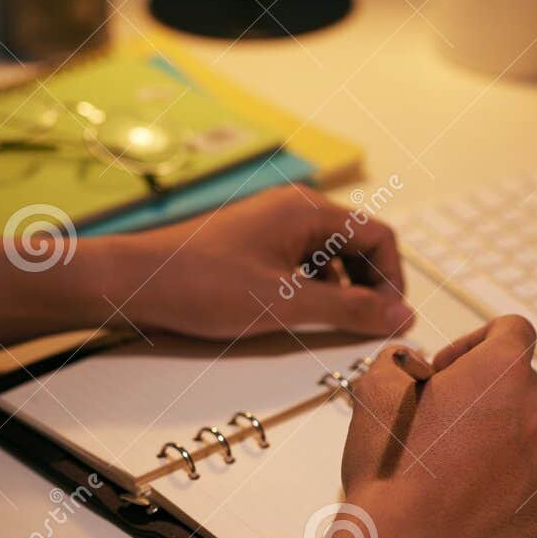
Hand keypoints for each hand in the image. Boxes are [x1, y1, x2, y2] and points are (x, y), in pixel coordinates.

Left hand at [103, 184, 414, 339]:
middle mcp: (294, 210)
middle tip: (368, 327)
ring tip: (329, 325)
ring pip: (329, 257)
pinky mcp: (253, 244)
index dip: (393, 279)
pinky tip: (296, 315)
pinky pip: (301, 263)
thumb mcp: (287, 304)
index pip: (378, 236)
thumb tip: (402, 316)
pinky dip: (311, 289)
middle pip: (357, 244)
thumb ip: (350, 311)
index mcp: (308, 210)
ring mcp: (272, 225)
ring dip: (341, 291)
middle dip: (370, 285)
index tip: (392, 319)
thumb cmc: (204, 285)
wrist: (134, 282)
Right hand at [336, 316, 536, 537]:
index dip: (476, 343)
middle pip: (522, 383)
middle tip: (444, 422)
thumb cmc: (394, 474)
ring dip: (502, 436)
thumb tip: (408, 365)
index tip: (449, 370)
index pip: (512, 329)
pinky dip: (515, 476)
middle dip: (486, 395)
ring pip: (532, 431)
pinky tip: (475, 493)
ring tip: (457, 465)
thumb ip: (398, 361)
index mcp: (502, 371)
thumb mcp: (376, 393)